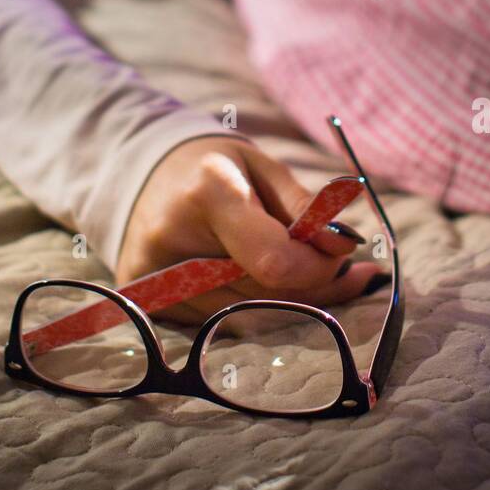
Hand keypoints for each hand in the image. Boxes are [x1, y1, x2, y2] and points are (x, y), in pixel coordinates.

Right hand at [116, 137, 379, 324]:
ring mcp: (155, 279)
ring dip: (289, 298)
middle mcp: (174, 240)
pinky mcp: (151, 304)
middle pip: (266, 291)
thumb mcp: (263, 167)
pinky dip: (255, 306)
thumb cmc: (216, 169)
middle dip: (311, 280)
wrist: (144, 178)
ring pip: (250, 314)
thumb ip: (305, 206)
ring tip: (306, 268)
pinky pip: (224, 321)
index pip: (274, 260)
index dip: (318, 266)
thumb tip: (345, 246)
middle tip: (336, 260)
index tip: (340, 250)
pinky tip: (267, 282)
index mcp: (207, 192)